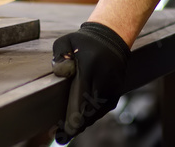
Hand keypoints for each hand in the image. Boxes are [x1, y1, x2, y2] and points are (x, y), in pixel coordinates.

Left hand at [51, 21, 129, 142]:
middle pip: (89, 112)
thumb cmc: (84, 41)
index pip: (82, 100)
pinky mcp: (116, 91)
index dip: (72, 119)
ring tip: (66, 131)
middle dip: (74, 126)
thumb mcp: (67, 41)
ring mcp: (113, 87)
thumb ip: (60, 55)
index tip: (59, 130)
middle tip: (58, 136)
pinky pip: (103, 110)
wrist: (112, 38)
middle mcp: (104, 80)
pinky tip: (80, 121)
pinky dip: (91, 116)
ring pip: (96, 113)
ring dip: (82, 123)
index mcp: (91, 68)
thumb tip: (60, 72)